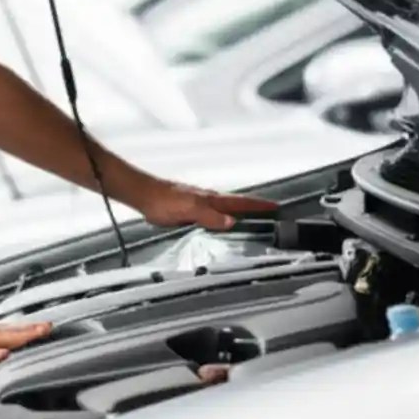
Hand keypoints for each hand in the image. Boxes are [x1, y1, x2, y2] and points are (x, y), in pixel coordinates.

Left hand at [138, 179, 278, 230]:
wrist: (143, 195)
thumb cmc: (163, 201)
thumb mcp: (189, 209)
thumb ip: (210, 216)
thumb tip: (232, 222)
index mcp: (211, 199)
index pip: (240, 202)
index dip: (258, 205)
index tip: (276, 206)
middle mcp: (208, 199)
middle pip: (236, 203)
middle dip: (253, 207)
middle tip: (269, 212)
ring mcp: (199, 203)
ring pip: (224, 208)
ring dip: (238, 212)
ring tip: (251, 218)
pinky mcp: (189, 209)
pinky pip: (212, 213)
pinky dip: (222, 217)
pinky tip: (219, 222)